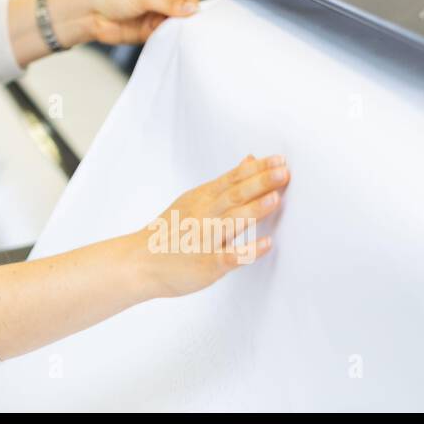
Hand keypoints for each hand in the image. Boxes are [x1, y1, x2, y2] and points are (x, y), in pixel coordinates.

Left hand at [84, 0, 200, 44]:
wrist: (90, 14)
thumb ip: (169, 3)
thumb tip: (191, 8)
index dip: (191, 3)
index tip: (189, 13)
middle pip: (185, 10)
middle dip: (184, 18)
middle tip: (179, 23)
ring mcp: (156, 15)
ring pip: (177, 25)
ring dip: (174, 29)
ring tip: (166, 29)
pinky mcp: (150, 31)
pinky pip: (166, 36)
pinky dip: (166, 38)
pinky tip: (161, 37)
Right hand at [136, 154, 289, 298]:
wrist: (140, 262)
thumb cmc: (170, 231)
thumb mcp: (195, 200)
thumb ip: (225, 183)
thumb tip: (249, 160)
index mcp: (202, 198)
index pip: (232, 179)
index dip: (256, 169)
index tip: (279, 160)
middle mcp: (204, 215)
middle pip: (234, 195)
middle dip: (259, 183)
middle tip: (283, 172)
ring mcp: (205, 239)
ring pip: (232, 222)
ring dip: (254, 210)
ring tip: (276, 199)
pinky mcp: (207, 264)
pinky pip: (230, 256)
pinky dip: (248, 250)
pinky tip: (267, 244)